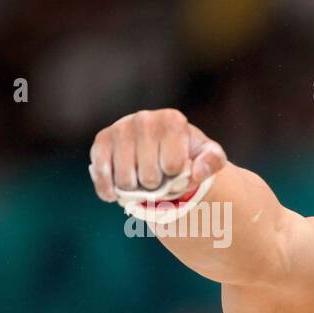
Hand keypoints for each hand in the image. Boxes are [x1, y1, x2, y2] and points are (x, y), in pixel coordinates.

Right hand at [89, 109, 226, 201]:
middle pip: (149, 177)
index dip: (176, 176)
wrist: (161, 145)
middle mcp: (144, 118)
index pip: (172, 166)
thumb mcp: (210, 156)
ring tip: (142, 179)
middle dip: (156, 185)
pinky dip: (109, 191)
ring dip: (136, 189)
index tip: (178, 170)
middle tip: (159, 177)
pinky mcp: (101, 141)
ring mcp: (120, 128)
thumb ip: (212, 162)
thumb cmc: (187, 152)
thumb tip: (196, 174)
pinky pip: (101, 174)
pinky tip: (115, 194)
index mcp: (172, 120)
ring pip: (126, 180)